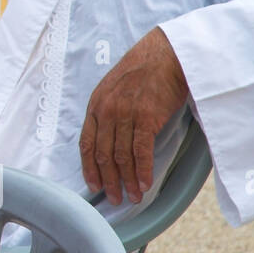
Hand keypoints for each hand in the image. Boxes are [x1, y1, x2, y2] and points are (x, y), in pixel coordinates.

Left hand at [79, 27, 188, 205]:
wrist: (167, 54)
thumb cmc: (144, 69)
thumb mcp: (114, 87)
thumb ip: (108, 110)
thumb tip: (111, 137)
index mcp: (95, 104)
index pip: (86, 143)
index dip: (89, 167)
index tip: (93, 185)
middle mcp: (106, 111)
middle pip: (103, 154)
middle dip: (108, 180)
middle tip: (114, 199)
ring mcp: (126, 114)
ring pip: (121, 156)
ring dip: (127, 181)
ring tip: (132, 198)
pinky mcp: (147, 117)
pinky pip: (141, 151)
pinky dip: (143, 171)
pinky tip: (145, 185)